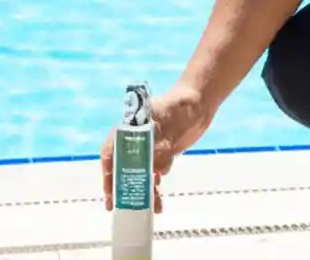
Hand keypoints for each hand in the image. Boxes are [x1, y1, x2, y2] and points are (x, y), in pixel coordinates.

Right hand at [100, 84, 212, 212]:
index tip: (109, 193)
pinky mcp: (165, 152)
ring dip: (143, 190)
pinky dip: (156, 184)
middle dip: (123, 188)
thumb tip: (157, 171)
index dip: (108, 175)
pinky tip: (158, 198)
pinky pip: (156, 172)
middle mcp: (136, 140)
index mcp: (129, 130)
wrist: (200, 101)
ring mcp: (151, 146)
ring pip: (142, 173)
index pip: (110, 155)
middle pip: (124, 167)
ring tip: (147, 208)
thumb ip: (160, 148)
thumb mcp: (166, 125)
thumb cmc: (179, 105)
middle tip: (121, 207)